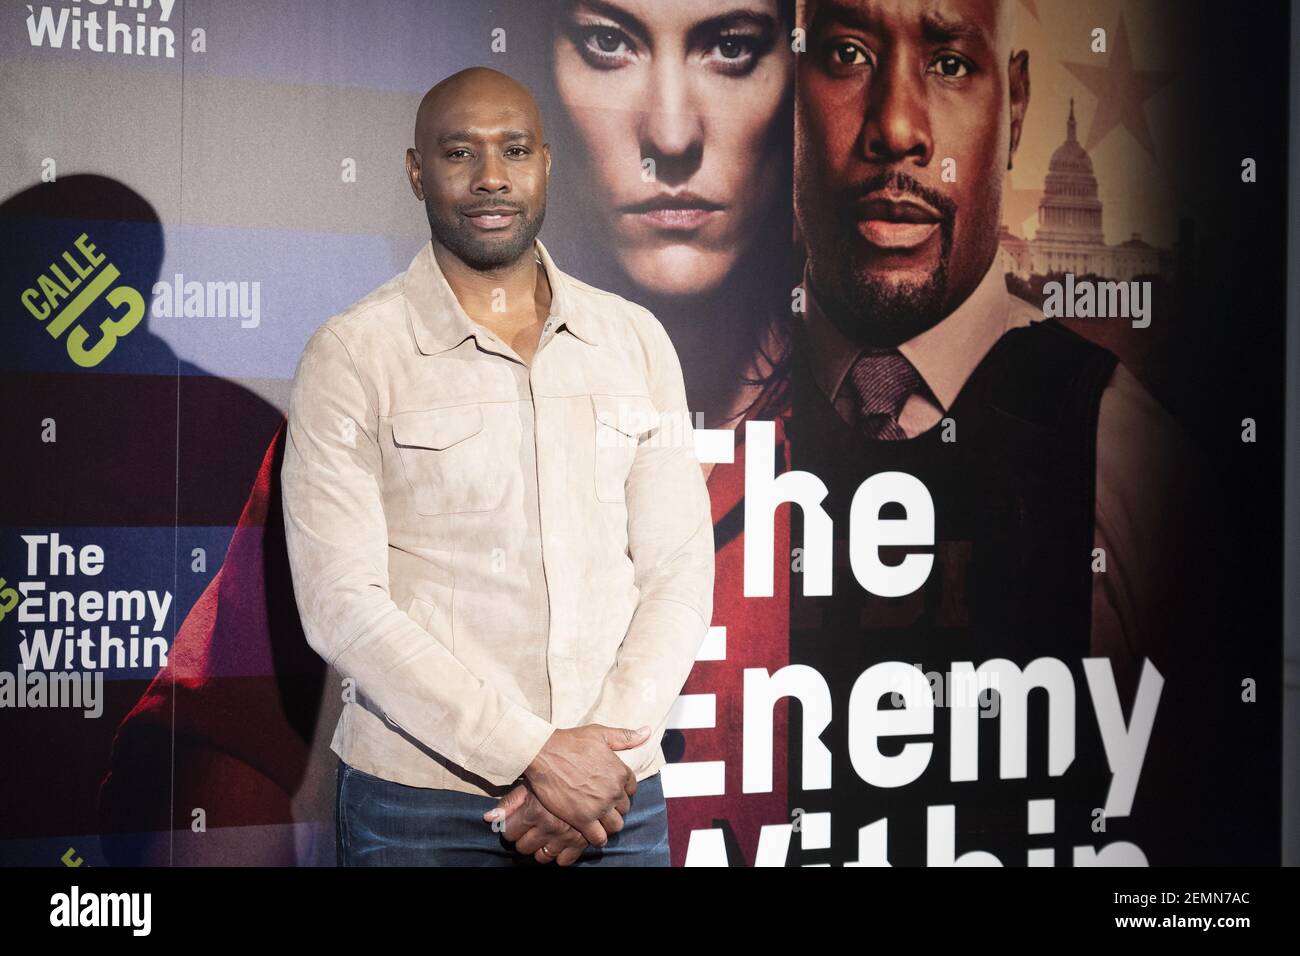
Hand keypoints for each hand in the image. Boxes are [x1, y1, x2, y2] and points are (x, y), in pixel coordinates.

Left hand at [483, 781, 589, 864]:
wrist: (589, 773)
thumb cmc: (556, 777)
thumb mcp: (530, 785)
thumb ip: (509, 803)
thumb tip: (488, 819)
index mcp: (535, 810)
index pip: (508, 833)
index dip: (511, 826)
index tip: (517, 819)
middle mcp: (549, 826)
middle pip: (523, 848)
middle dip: (524, 838)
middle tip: (532, 826)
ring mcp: (566, 836)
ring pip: (541, 857)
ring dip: (540, 847)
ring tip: (544, 833)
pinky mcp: (581, 842)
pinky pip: (564, 861)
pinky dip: (560, 854)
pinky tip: (559, 841)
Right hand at [522, 723, 647, 847]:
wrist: (544, 753)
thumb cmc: (570, 742)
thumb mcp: (601, 734)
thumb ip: (626, 737)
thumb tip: (647, 732)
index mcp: (620, 772)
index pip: (631, 790)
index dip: (621, 791)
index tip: (610, 791)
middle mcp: (613, 791)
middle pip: (624, 809)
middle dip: (615, 808)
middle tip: (601, 805)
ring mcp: (599, 807)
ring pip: (615, 825)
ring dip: (609, 824)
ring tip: (598, 820)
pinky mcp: (582, 819)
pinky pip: (599, 838)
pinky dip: (598, 838)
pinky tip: (591, 832)